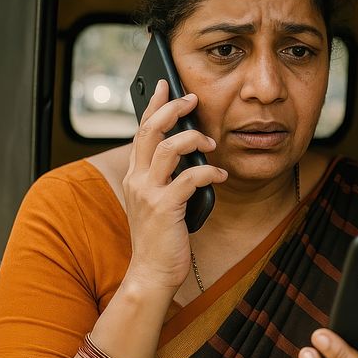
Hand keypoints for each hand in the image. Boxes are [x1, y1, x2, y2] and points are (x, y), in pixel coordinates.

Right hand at [123, 80, 226, 291]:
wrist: (151, 273)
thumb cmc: (161, 237)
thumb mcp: (159, 201)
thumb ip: (167, 177)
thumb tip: (192, 153)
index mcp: (136, 175)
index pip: (141, 131)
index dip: (153, 105)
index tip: (164, 85)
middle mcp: (138, 180)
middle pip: (150, 131)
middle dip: (172, 109)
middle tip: (192, 98)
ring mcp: (149, 193)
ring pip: (168, 148)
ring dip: (193, 139)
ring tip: (211, 143)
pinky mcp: (165, 208)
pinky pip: (189, 178)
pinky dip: (209, 172)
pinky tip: (220, 174)